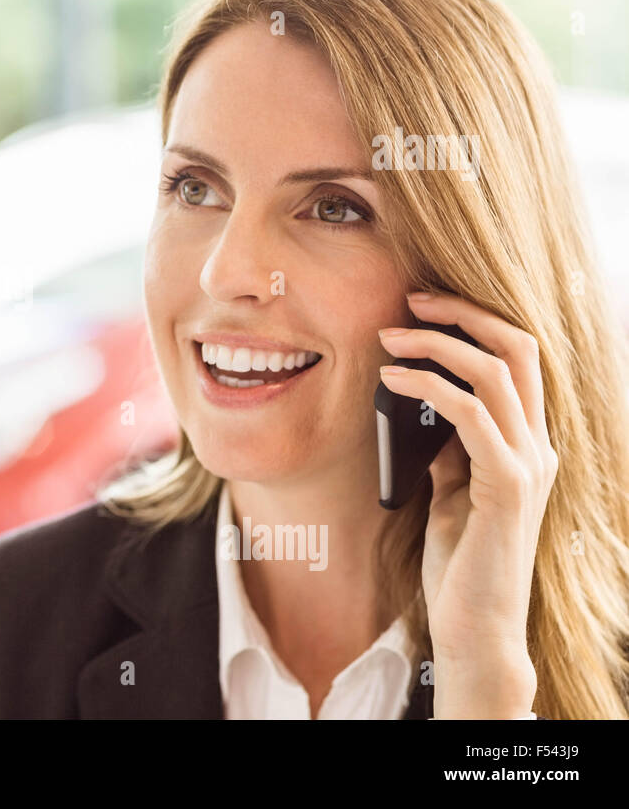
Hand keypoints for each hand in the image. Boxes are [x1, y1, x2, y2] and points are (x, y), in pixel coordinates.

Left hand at [377, 290, 557, 717]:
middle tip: (410, 299)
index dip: (474, 321)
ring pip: (495, 371)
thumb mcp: (451, 493)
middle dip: (463, 313)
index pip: (517, 357)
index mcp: (526, 443)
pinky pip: (470, 412)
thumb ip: (450, 453)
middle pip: (517, 347)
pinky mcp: (506, 485)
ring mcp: (527, 463)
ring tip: (388, 337)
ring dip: (435, 344)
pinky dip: (426, 386)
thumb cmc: (460, 563)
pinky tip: (390, 380)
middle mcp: (537, 445)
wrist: (475, 626)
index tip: (423, 305)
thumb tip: (425, 415)